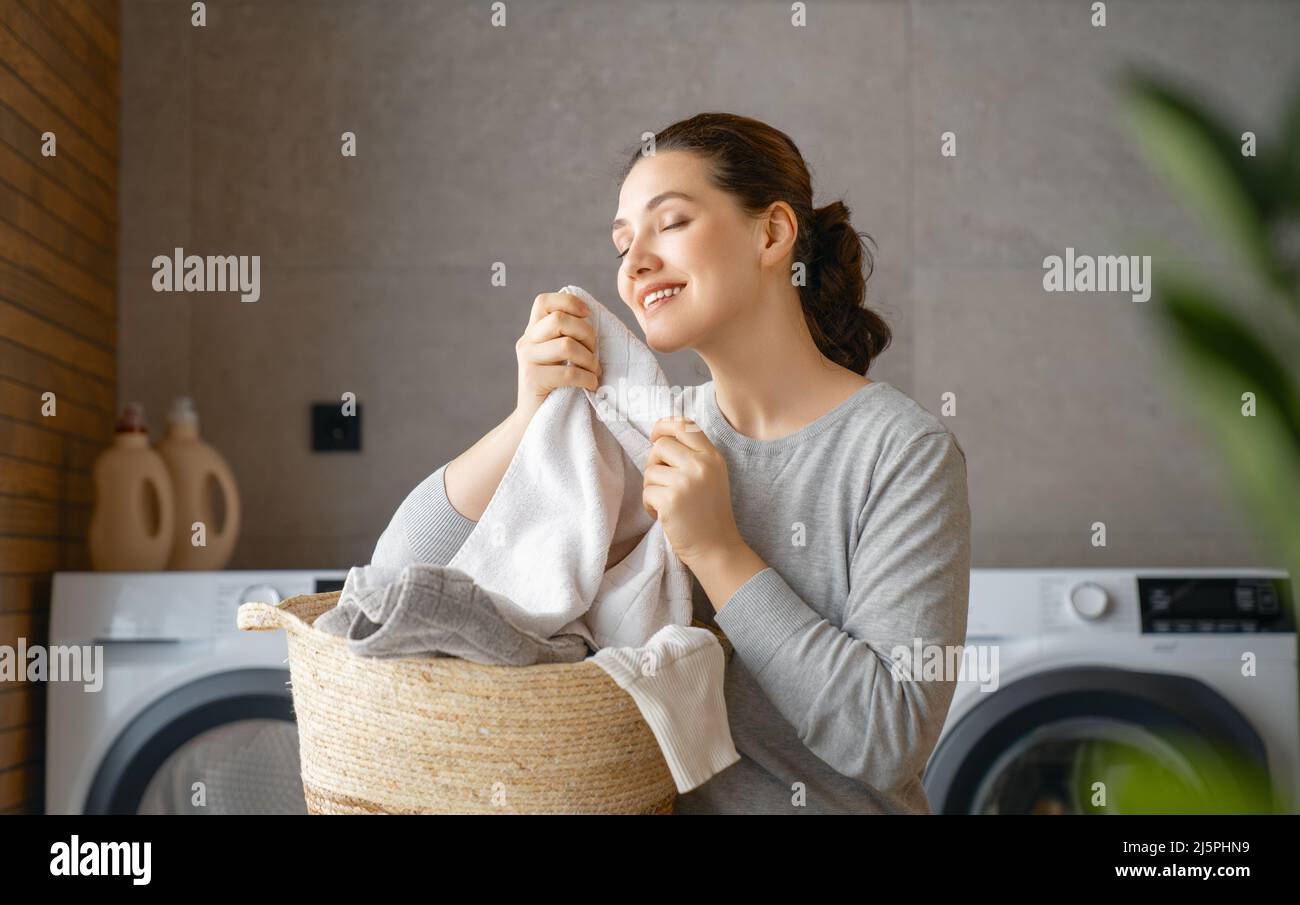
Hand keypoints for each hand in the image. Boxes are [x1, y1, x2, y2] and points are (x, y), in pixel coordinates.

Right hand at [515, 292, 601, 419]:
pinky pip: (568, 373)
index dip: (569, 302)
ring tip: (593, 372)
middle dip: (586, 334)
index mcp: (532, 331)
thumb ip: (567, 336)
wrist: (533, 421)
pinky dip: (587, 379)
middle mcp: (526, 341)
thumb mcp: (558, 356)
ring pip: (567, 345)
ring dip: (589, 359)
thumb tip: (592, 320)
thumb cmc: (555, 387)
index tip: (589, 315)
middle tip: (593, 353)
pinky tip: (591, 386)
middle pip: (559, 319)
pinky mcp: (532, 380)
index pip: (544, 301)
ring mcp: (527, 360)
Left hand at [642, 417, 744, 566]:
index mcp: (713, 457)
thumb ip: (692, 456)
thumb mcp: (711, 477)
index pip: (685, 425)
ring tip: (667, 503)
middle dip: (655, 463)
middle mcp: (701, 465)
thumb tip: (659, 439)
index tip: (655, 435)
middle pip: (662, 445)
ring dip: (652, 488)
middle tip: (662, 483)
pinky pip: (646, 492)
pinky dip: (649, 505)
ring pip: (650, 470)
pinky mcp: (670, 500)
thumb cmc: (709, 514)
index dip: (664, 425)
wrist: (717, 548)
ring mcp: (686, 482)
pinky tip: (663, 515)